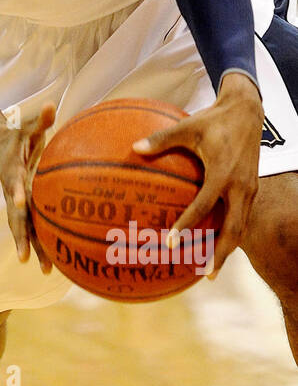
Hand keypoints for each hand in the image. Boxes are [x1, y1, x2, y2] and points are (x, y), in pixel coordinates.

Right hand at [0, 103, 55, 269]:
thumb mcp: (28, 126)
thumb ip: (41, 118)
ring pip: (23, 230)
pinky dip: (40, 246)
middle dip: (21, 237)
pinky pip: (31, 230)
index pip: (14, 183)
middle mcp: (12, 192)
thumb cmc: (18, 138)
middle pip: (16, 217)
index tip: (21, 202)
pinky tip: (55, 265)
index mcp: (13, 172)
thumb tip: (52, 105)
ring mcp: (16, 204)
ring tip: (47, 270)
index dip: (17, 192)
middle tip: (26, 257)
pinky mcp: (24, 210)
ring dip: (32, 249)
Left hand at [132, 73, 263, 275]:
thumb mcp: (187, 126)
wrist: (247, 112)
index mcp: (223, 173)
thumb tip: (133, 148)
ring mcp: (249, 190)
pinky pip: (242, 217)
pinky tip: (216, 243)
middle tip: (205, 273)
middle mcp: (241, 186)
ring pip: (241, 227)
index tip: (170, 242)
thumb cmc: (214, 120)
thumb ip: (161, 139)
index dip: (187, 225)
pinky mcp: (252, 189)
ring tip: (212, 268)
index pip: (204, 206)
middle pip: (234, 229)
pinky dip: (232, 233)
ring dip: (228, 248)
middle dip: (221, 253)